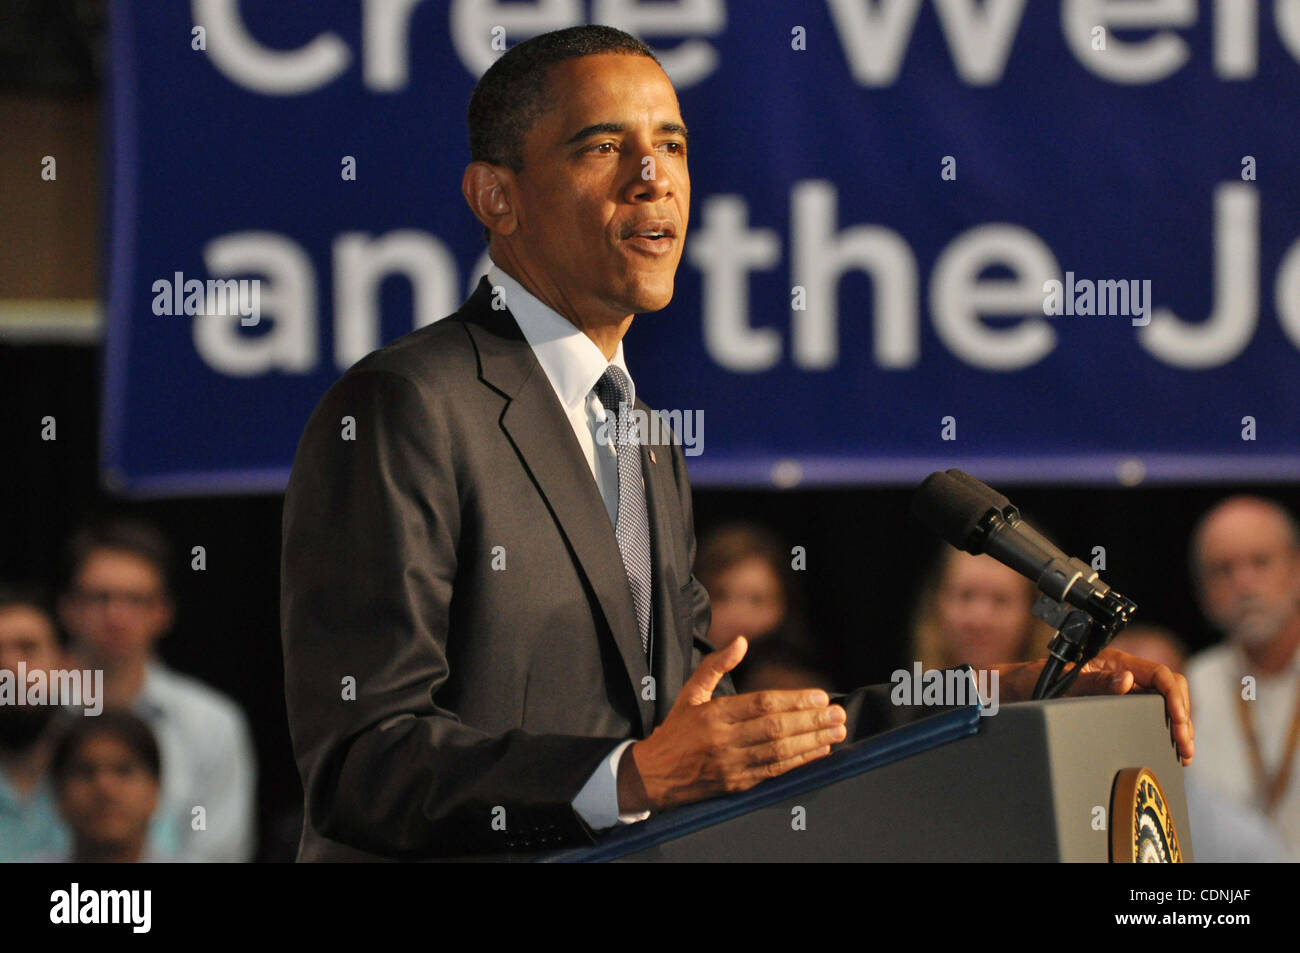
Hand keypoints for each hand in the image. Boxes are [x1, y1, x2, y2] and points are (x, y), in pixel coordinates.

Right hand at [617, 636, 845, 812]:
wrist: (653, 775)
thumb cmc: (676, 730)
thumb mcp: (690, 693)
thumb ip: (716, 666)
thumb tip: (741, 642)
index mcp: (714, 714)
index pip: (761, 704)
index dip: (793, 700)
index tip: (819, 696)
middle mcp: (724, 739)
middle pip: (776, 728)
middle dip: (811, 721)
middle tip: (838, 713)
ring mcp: (732, 764)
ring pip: (779, 752)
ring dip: (812, 741)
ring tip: (836, 731)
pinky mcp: (738, 785)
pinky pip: (774, 772)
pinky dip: (800, 762)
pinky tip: (819, 751)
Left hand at [995, 647, 1193, 765]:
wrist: (1013, 690)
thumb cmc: (1032, 680)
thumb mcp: (1061, 681)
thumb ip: (1092, 681)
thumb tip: (1125, 681)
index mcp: (1114, 661)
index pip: (1160, 674)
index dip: (1175, 698)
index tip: (1179, 723)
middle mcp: (1122, 673)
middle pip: (1169, 688)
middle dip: (1182, 716)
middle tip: (1184, 747)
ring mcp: (1122, 689)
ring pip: (1164, 702)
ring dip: (1178, 726)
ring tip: (1182, 753)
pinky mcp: (1119, 704)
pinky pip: (1150, 713)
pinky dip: (1164, 730)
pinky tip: (1168, 747)